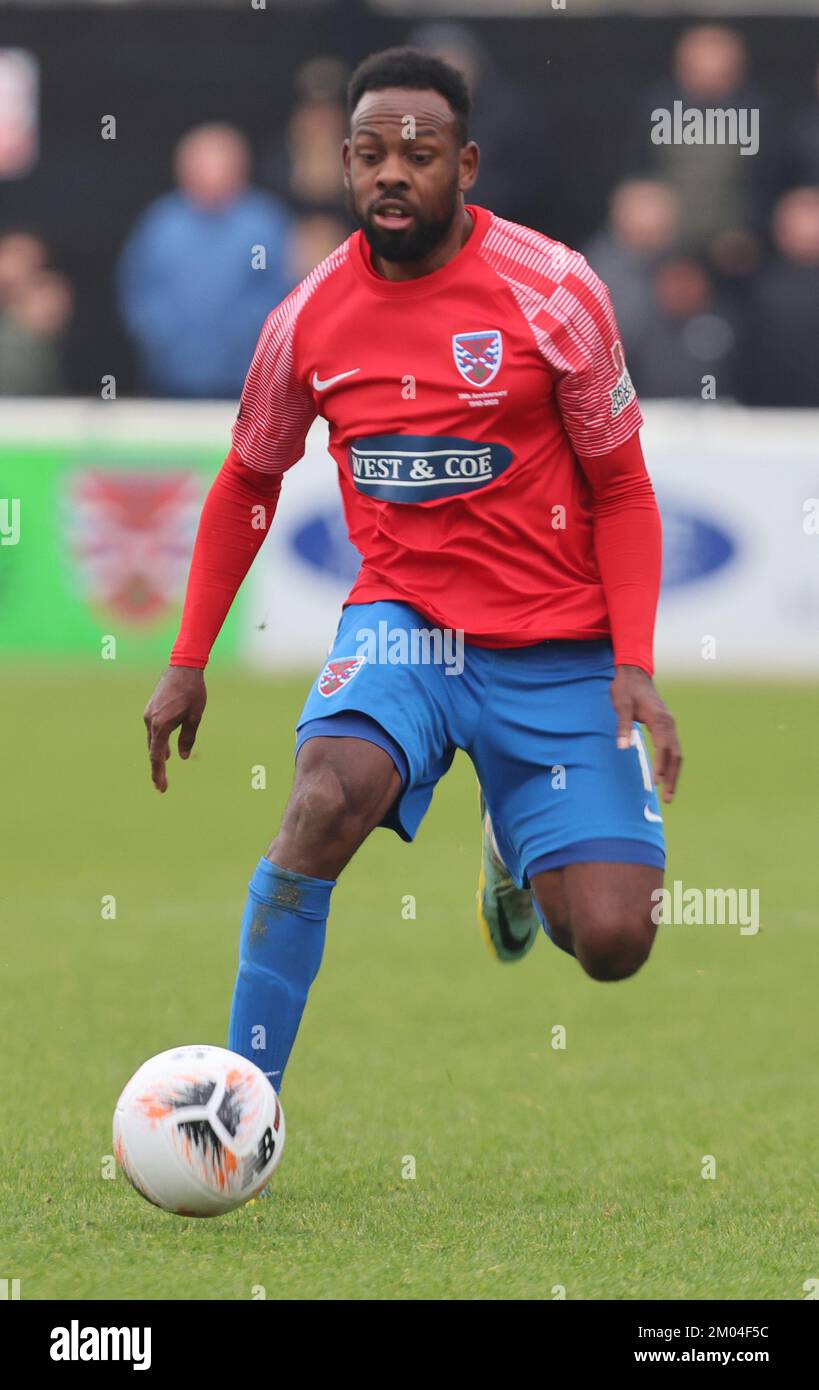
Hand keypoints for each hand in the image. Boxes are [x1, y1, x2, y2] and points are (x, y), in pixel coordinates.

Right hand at [143, 666, 206, 792]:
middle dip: (157, 769)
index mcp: (161, 725)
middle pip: (152, 751)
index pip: (157, 756)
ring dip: (157, 756)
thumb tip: (182, 757)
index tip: (161, 788)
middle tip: (161, 786)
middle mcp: (151, 721)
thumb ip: (188, 738)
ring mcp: (149, 714)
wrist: (183, 667)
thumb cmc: (192, 691)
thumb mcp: (195, 717)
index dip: (159, 773)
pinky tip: (165, 751)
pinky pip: (153, 731)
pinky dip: (158, 743)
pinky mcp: (151, 709)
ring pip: (152, 741)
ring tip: (162, 773)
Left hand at [610, 665, 681, 802]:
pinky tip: (666, 776)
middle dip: (671, 777)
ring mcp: (670, 724)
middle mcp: (669, 722)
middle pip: (675, 755)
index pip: (663, 747)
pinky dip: (671, 764)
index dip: (661, 766)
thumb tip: (623, 748)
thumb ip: (623, 726)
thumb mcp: (620, 705)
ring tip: (669, 794)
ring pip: (677, 753)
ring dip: (673, 774)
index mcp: (659, 719)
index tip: (656, 782)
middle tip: (667, 798)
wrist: (634, 672)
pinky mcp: (667, 726)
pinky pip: (673, 748)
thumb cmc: (626, 688)